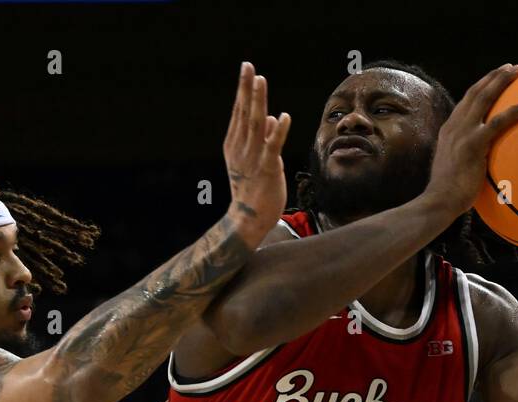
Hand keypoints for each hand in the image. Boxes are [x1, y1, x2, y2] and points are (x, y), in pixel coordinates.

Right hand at [223, 62, 291, 248]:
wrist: (248, 220)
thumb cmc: (253, 190)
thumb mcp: (253, 161)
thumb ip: (261, 138)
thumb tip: (269, 118)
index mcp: (234, 145)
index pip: (239, 113)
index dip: (243, 91)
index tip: (247, 70)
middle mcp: (241, 149)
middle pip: (245, 114)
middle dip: (247, 89)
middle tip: (248, 66)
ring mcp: (252, 159)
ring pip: (255, 125)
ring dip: (258, 102)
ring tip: (261, 81)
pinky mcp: (267, 170)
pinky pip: (272, 147)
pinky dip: (277, 131)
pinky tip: (282, 116)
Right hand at [424, 64, 517, 217]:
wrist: (439, 201)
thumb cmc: (448, 194)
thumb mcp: (454, 168)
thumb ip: (464, 157)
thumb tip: (480, 161)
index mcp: (449, 130)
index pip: (466, 101)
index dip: (482, 86)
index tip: (495, 78)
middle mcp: (454, 126)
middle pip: (475, 92)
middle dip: (493, 76)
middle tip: (511, 67)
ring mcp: (462, 133)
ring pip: (484, 98)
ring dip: (501, 81)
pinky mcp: (473, 144)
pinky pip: (497, 122)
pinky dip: (512, 112)